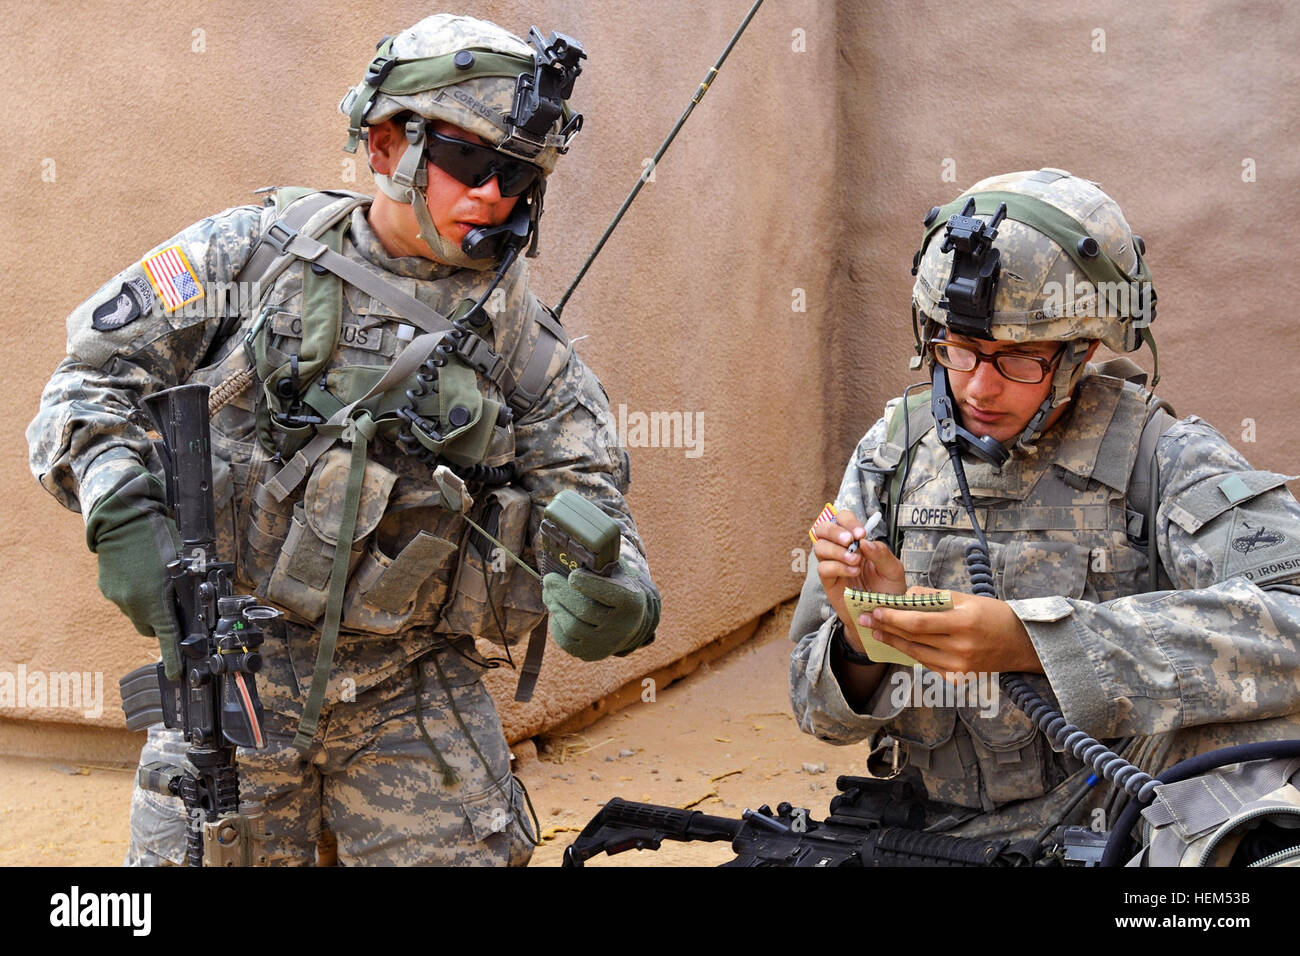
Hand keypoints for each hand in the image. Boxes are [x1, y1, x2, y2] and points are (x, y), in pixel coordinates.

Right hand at [86, 468, 181, 678]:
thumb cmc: (159, 538)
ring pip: (137, 615)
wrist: (123, 519)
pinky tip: (139, 575)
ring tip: (153, 581)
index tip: (176, 675)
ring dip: (147, 606)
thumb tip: (191, 610)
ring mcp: (118, 598)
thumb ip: (185, 591)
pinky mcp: (107, 590)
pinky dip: (134, 595)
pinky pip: (125, 601)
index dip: (173, 658)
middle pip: (150, 629)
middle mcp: (134, 604)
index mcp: (156, 600)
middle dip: (161, 623)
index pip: (167, 638)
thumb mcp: (182, 565)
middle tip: (170, 603)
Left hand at [542, 559, 659, 661]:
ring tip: (548, 593)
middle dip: (561, 593)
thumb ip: (598, 564)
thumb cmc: (616, 588)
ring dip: (555, 607)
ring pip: (572, 627)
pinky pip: (566, 642)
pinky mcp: (592, 655)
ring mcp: (607, 644)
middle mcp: (622, 626)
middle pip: (584, 610)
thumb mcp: (616, 574)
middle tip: (548, 579)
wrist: (630, 621)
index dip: (588, 584)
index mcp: (632, 602)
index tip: (572, 575)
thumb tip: (567, 551)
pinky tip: (556, 611)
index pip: (608, 593)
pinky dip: (557, 625)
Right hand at [812, 509, 905, 639]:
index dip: (848, 521)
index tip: (860, 534)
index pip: (842, 519)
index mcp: (856, 542)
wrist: (882, 617)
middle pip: (823, 528)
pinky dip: (838, 567)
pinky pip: (823, 568)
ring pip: (819, 547)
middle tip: (850, 540)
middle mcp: (841, 550)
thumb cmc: (888, 592)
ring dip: (836, 550)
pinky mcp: (829, 582)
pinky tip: (853, 572)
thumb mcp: (893, 570)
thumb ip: (882, 554)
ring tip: (855, 561)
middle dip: (834, 531)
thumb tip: (864, 542)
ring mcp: (833, 565)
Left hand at [869, 588, 1043, 680]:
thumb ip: (934, 596)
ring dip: (893, 642)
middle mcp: (961, 648)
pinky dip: (911, 652)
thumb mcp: (967, 598)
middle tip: (865, 619)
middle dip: (886, 628)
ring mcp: (959, 666)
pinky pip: (927, 663)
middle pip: (913, 638)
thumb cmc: (994, 615)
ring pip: (916, 653)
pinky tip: (897, 643)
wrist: (1022, 644)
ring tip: (876, 631)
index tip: (874, 610)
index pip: (918, 622)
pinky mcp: (957, 678)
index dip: (893, 617)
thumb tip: (905, 595)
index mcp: (964, 623)